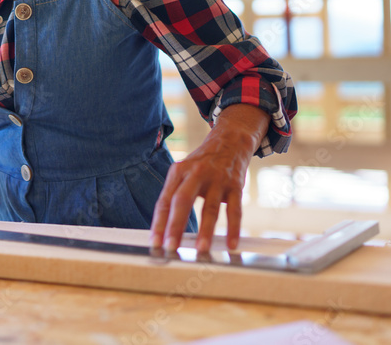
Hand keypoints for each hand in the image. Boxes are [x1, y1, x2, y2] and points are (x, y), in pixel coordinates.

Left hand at [150, 104, 268, 254]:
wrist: (231, 140)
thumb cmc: (203, 163)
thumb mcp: (184, 171)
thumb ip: (175, 195)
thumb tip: (165, 228)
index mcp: (178, 172)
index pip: (164, 201)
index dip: (159, 223)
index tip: (155, 242)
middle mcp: (196, 174)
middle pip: (182, 201)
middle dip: (175, 226)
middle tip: (171, 247)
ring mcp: (217, 179)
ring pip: (210, 208)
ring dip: (205, 231)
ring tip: (201, 250)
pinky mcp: (236, 185)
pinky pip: (234, 210)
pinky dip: (233, 229)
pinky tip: (231, 244)